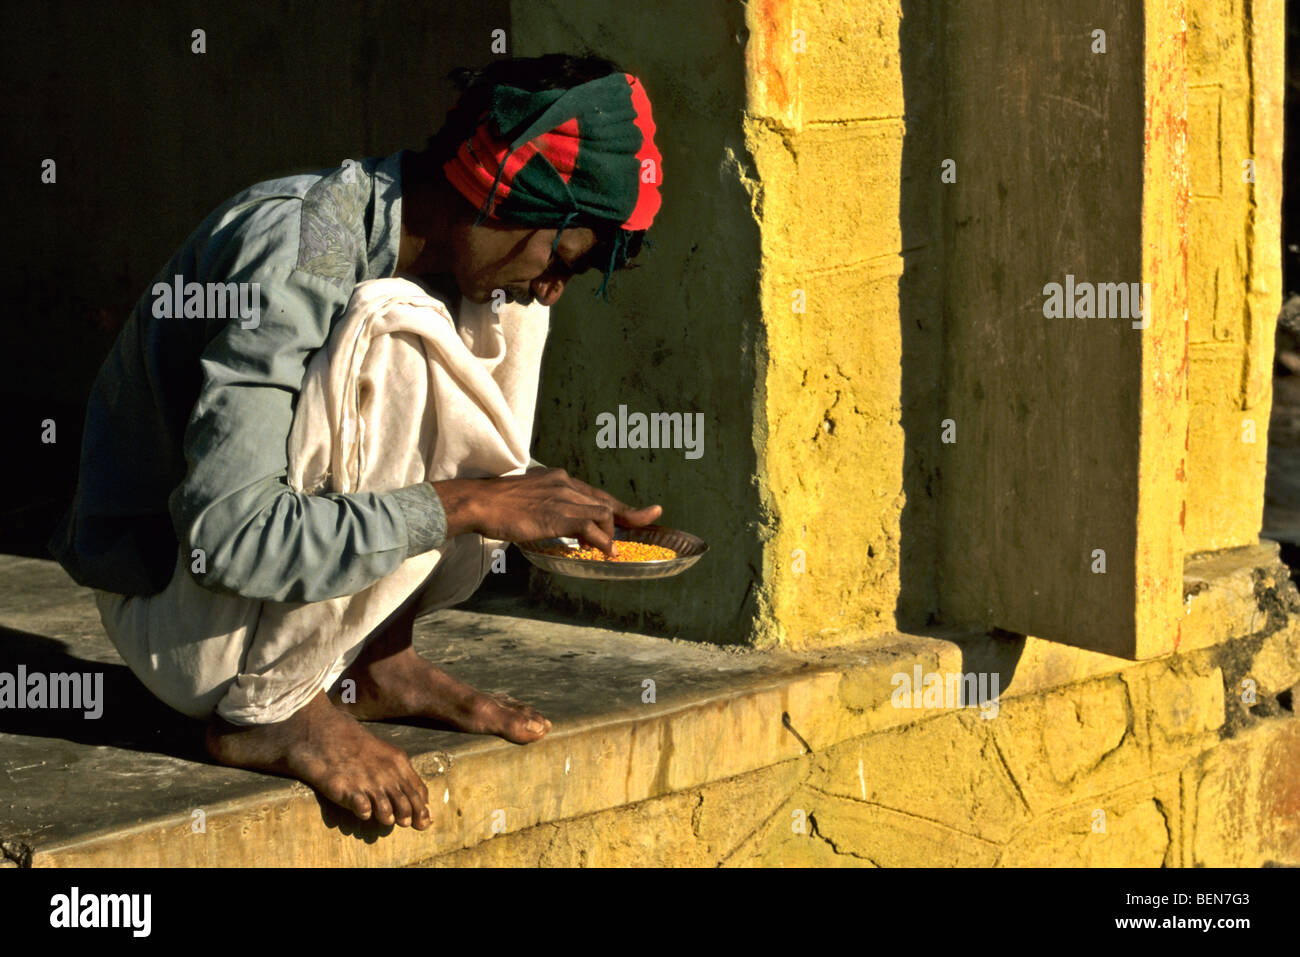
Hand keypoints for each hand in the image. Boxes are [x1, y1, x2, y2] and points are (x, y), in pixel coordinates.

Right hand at [433, 468, 661, 557]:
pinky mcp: (559, 514)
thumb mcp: (527, 501)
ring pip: (603, 512)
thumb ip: (547, 509)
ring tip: (606, 549)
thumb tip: (557, 524)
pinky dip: (603, 541)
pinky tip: (605, 551)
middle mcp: (565, 484)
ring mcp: (563, 497)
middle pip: (606, 501)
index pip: (596, 493)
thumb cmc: (497, 505)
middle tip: (651, 519)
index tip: (643, 511)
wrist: (480, 502)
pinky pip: (592, 527)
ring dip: (609, 534)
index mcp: (558, 479)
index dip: (620, 505)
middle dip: (631, 514)